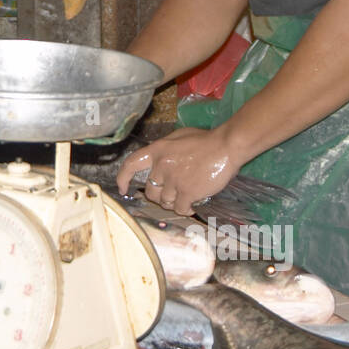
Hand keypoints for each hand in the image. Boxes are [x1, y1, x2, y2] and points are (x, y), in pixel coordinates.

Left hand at [116, 126, 243, 215]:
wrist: (225, 146)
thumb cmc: (206, 140)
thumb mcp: (178, 138)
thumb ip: (165, 151)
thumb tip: (158, 164)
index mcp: (157, 150)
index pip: (131, 165)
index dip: (123, 178)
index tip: (123, 188)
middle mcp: (162, 166)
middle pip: (150, 191)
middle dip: (159, 195)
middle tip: (172, 194)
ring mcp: (174, 180)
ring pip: (165, 201)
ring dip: (173, 203)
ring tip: (185, 197)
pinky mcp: (187, 192)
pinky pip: (180, 208)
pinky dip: (185, 210)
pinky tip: (191, 205)